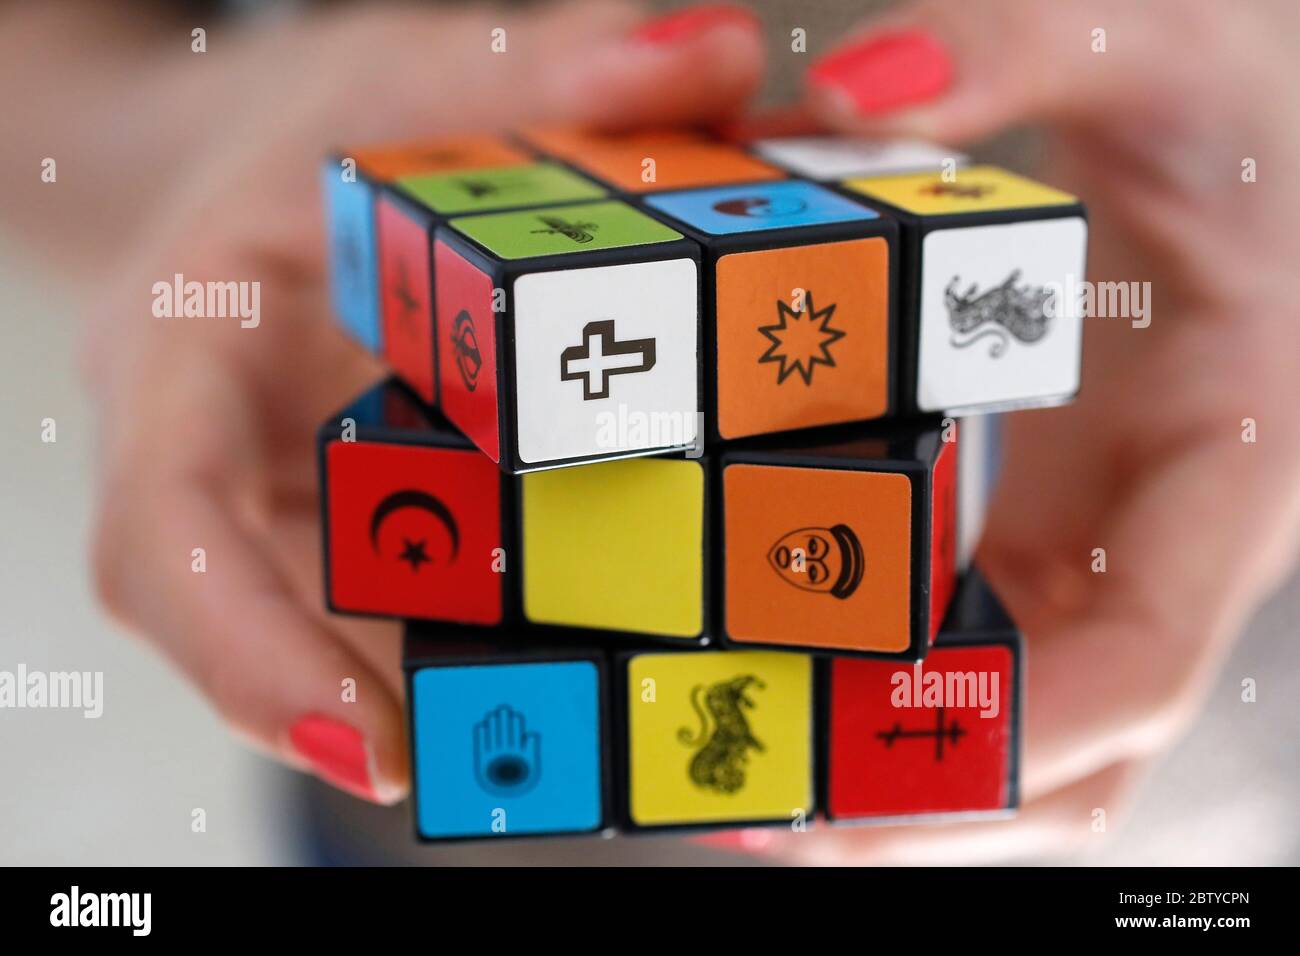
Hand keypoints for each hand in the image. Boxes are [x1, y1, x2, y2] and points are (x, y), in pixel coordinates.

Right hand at [82, 1, 763, 802]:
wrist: (282, 166)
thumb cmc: (314, 125)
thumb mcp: (409, 75)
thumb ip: (545, 67)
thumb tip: (718, 53)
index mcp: (185, 359)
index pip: (165, 532)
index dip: (246, 653)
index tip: (369, 753)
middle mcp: (241, 467)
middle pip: (298, 623)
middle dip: (426, 705)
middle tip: (579, 762)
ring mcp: (318, 511)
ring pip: (389, 634)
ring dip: (513, 695)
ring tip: (661, 735)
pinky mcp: (392, 523)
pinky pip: (456, 596)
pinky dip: (559, 627)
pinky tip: (680, 641)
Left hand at [743, 0, 1299, 862]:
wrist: (1246, 114)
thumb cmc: (1236, 89)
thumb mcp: (1152, 37)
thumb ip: (1013, 47)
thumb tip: (854, 91)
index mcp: (1234, 456)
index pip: (1145, 660)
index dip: (1011, 740)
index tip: (861, 774)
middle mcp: (1166, 532)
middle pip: (1071, 747)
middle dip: (927, 798)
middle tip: (763, 807)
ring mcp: (1097, 540)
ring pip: (1016, 724)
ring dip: (892, 770)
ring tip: (741, 773)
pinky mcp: (1036, 523)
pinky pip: (967, 649)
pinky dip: (876, 688)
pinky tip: (771, 677)